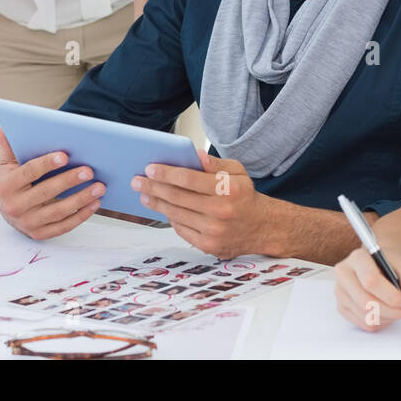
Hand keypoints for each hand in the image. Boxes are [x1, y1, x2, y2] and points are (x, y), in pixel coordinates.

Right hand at [0, 125, 103, 238]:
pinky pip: (63, 226)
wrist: (8, 210)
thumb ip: (8, 146)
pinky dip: (81, 216)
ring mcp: (27, 223)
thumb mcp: (7, 163)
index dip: (46, 164)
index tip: (65, 156)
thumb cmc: (13, 182)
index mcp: (6, 186)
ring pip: (58, 211)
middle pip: (46, 192)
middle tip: (89, 170)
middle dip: (69, 181)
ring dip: (81, 199)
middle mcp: (15, 207)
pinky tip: (94, 203)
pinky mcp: (40, 234)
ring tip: (99, 187)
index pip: (29, 172)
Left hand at [131, 150, 272, 258]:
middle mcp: (220, 211)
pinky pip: (181, 229)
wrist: (262, 228)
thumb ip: (215, 164)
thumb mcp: (238, 172)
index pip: (188, 179)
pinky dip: (170, 217)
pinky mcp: (208, 245)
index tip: (150, 168)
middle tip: (137, 181)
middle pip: (177, 197)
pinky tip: (163, 208)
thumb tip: (195, 154)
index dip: (166, 173)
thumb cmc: (245, 196)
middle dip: (153, 188)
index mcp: (228, 189)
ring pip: (176, 214)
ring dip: (156, 203)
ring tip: (145, 195)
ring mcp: (213, 231)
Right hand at [333, 247, 400, 332]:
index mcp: (357, 258)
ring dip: (387, 318)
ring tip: (396, 310)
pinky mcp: (342, 307)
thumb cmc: (388, 265)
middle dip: (390, 310)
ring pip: (365, 315)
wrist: (378, 267)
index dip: (391, 295)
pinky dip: (379, 322)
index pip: (370, 280)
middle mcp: (343, 274)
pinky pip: (362, 323)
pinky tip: (386, 313)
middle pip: (366, 301)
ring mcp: (340, 292)